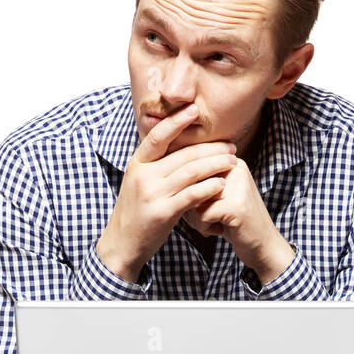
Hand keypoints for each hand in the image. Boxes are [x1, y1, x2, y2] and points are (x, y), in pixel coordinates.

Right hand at [95, 103, 237, 282]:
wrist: (121, 244)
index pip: (158, 136)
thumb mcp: (138, 183)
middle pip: (183, 154)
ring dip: (215, 165)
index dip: (176, 121)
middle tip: (230, 145)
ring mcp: (152, 194)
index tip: (194, 109)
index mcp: (137, 165)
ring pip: (191, 172)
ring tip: (232, 162)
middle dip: (211, 148)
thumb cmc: (134, 213)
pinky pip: (191, 195)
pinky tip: (221, 184)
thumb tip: (178, 145)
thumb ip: (155, 165)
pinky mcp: (162, 213)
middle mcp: (143, 176)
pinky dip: (209, 187)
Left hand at [183, 155, 294, 284]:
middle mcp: (235, 167)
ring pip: (193, 199)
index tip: (202, 204)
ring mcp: (237, 185)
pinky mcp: (236, 205)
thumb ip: (195, 183)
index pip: (190, 167)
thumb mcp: (214, 197)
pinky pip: (201, 214)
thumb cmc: (231, 221)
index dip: (187, 191)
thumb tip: (164, 176)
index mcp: (229, 161)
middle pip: (190, 183)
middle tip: (203, 217)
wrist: (263, 244)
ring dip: (196, 218)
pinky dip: (204, 227)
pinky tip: (219, 230)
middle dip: (190, 205)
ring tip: (212, 223)